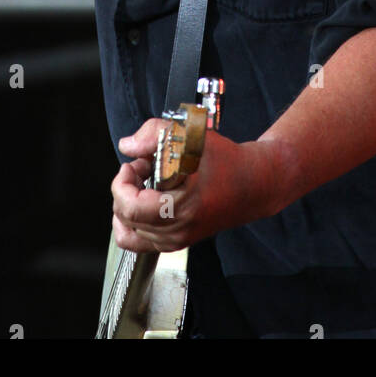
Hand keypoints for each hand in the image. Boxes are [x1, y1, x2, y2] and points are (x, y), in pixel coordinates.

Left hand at [111, 118, 283, 253]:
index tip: (135, 163)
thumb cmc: (226, 161)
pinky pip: (139, 241)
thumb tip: (128, 145)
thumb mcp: (190, 135)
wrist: (253, 184)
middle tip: (142, 167)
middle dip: (125, 187)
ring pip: (129, 232)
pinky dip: (133, 220)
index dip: (122, 181)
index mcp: (180, 208)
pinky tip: (146, 199)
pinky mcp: (177, 242)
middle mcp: (177, 230)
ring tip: (145, 183)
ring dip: (129, 203)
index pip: (129, 207)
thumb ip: (153, 133)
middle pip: (125, 219)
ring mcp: (176, 240)